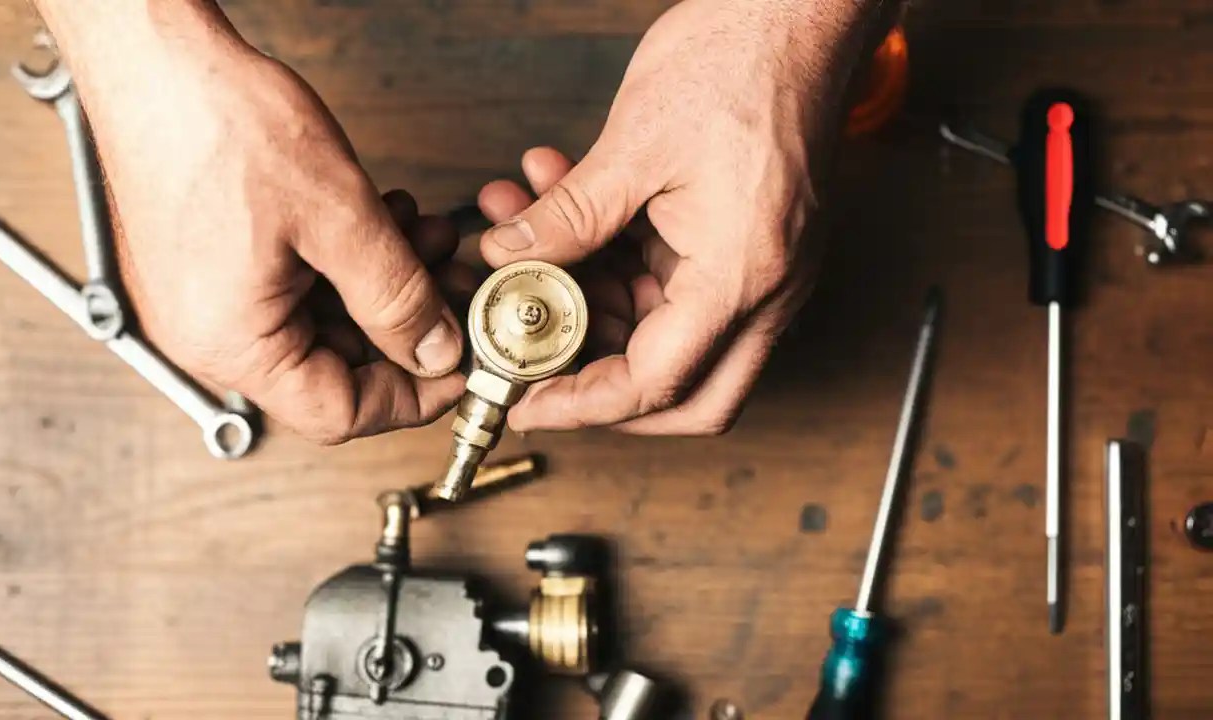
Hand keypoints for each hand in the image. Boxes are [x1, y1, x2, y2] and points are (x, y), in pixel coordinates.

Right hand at [48, 4, 467, 442]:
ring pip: (324, 322)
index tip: (460, 362)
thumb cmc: (211, 121)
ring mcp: (209, 301)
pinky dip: (347, 263)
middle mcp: (211, 335)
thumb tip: (435, 351)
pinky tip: (384, 222)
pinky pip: (297, 287)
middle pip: (336, 368)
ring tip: (425, 237)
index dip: (414, 393)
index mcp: (232, 344)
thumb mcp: (339, 217)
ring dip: (384, 286)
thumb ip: (396, 298)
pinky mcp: (214, 266)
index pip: (341, 413)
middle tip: (452, 285)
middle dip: (406, 324)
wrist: (152, 57)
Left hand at [478, 0, 879, 434]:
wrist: (804, 11)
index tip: (529, 403)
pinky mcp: (749, 244)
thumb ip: (568, 214)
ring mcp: (762, 269)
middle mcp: (767, 288)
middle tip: (539, 371)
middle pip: (688, 395)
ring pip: (674, 339)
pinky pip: (678, 286)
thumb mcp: (636, 143)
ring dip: (596, 306)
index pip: (658, 383)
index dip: (584, 404)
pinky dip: (618, 267)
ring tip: (529, 251)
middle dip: (605, 393)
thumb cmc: (744, 59)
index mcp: (743, 274)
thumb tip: (510, 254)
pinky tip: (568, 218)